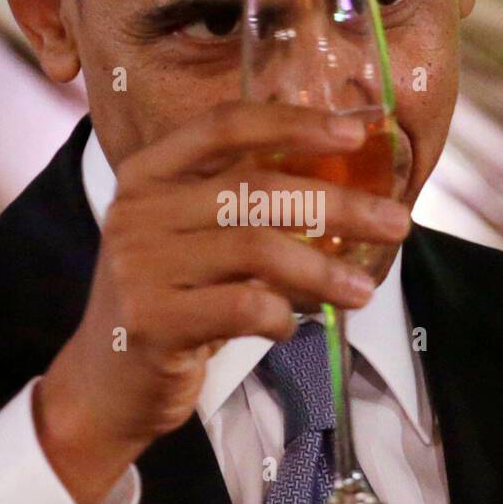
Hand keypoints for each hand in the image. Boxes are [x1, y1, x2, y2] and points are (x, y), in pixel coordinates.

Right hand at [33, 101, 412, 503]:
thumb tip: (345, 185)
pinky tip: (294, 325)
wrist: (106, 381)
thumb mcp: (190, 238)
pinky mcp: (151, 322)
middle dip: (338, 204)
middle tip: (396, 222)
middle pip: (254, 189)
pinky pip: (243, 308)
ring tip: (363, 290)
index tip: (355, 133)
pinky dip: (282, 315)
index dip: (293, 123)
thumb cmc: (169, 300)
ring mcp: (140, 266)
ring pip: (256, 250)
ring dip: (323, 270)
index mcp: (148, 172)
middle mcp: (137, 209)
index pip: (224, 125)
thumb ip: (241, 205)